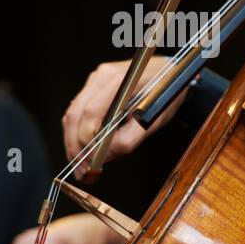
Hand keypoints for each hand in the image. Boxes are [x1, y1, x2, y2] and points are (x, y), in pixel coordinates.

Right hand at [61, 56, 186, 180]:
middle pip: (76, 113)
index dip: (88, 139)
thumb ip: (131, 137)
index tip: (92, 161)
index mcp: (119, 81)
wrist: (172, 73)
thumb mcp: (156, 118)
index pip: (92, 112)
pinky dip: (76, 133)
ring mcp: (95, 80)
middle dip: (76, 145)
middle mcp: (102, 77)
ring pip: (72, 113)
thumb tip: (106, 154)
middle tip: (82, 170)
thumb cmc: (167, 93)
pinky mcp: (93, 87)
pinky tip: (81, 150)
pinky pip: (77, 111)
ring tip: (80, 166)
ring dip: (72, 141)